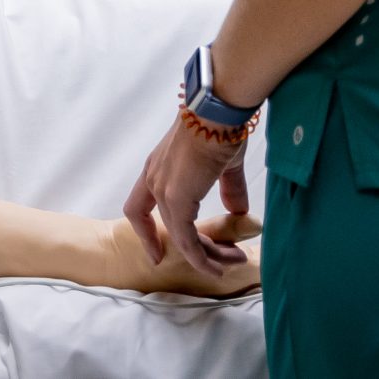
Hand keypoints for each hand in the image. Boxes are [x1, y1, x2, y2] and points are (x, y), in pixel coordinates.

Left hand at [124, 116, 253, 279]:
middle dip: (195, 249)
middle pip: (168, 227)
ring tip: (231, 263)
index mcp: (158, 168)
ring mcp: (163, 190)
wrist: (217, 113)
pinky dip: (201, 256)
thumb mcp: (224, 164)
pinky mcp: (176, 199)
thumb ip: (228, 188)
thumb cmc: (219, 128)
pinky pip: (187, 239)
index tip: (157, 253)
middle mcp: (154, 180)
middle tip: (220, 262)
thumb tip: (237, 211)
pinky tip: (216, 266)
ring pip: (181, 236)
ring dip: (206, 255)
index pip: (140, 207)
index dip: (146, 232)